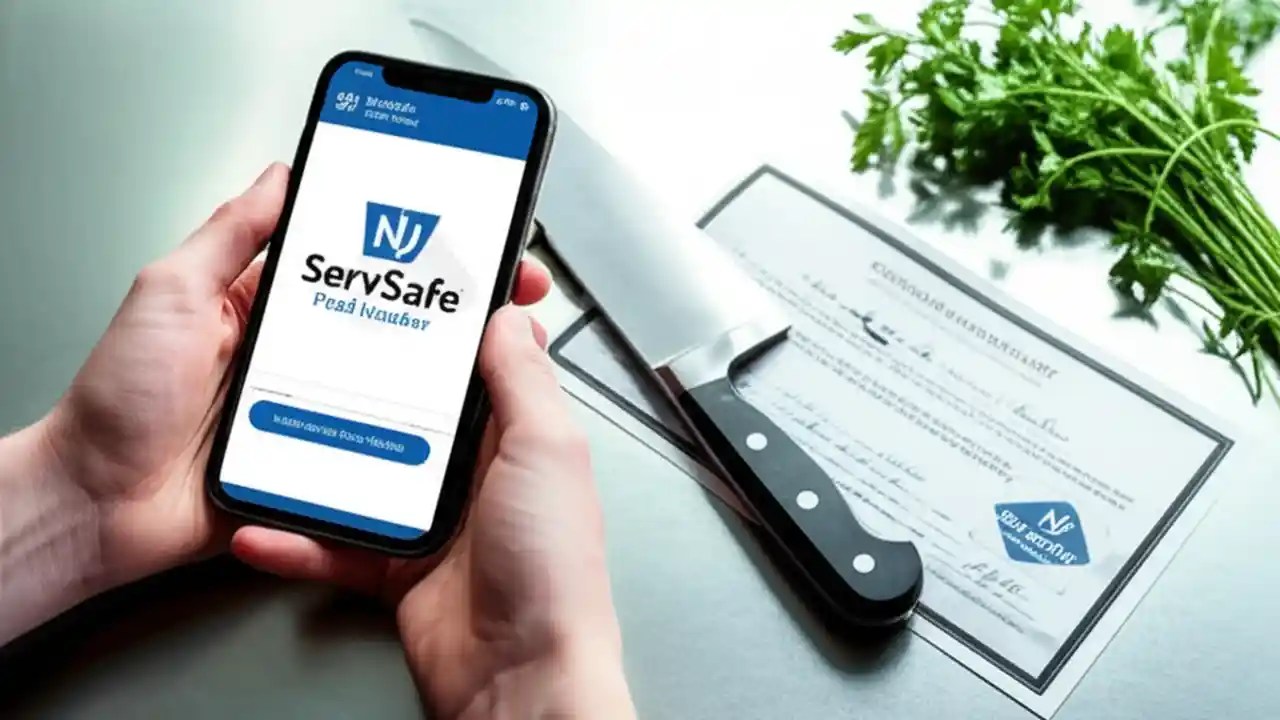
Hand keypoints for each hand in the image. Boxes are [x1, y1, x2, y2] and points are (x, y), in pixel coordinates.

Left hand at [37, 163, 552, 593]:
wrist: (98, 505)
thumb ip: (230, 235)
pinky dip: (407, 445)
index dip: (407, 250)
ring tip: (486, 366)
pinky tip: (440, 434)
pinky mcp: (315, 462)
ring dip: (437, 382)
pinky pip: (372, 449)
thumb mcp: (172, 292)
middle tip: (501, 306)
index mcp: (265, 306)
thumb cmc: (119, 400)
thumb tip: (281, 177)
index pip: (352, 266)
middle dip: (448, 316)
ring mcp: (310, 410)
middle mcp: (296, 357)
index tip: (459, 239)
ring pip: (392, 388)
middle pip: (387, 326)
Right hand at [232, 307, 635, 718]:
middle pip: (412, 411)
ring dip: (318, 459)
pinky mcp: (396, 568)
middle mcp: (476, 474)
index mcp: (519, 438)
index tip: (413, 288)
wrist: (520, 673)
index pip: (483, 365)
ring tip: (274, 427)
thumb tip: (507, 315)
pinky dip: (296, 541)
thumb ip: (522, 381)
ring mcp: (433, 521)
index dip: (453, 327)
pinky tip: (264, 527)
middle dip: (369, 381)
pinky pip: (335, 546)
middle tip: (322, 343)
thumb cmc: (552, 569)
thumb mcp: (546, 450)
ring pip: (363, 474)